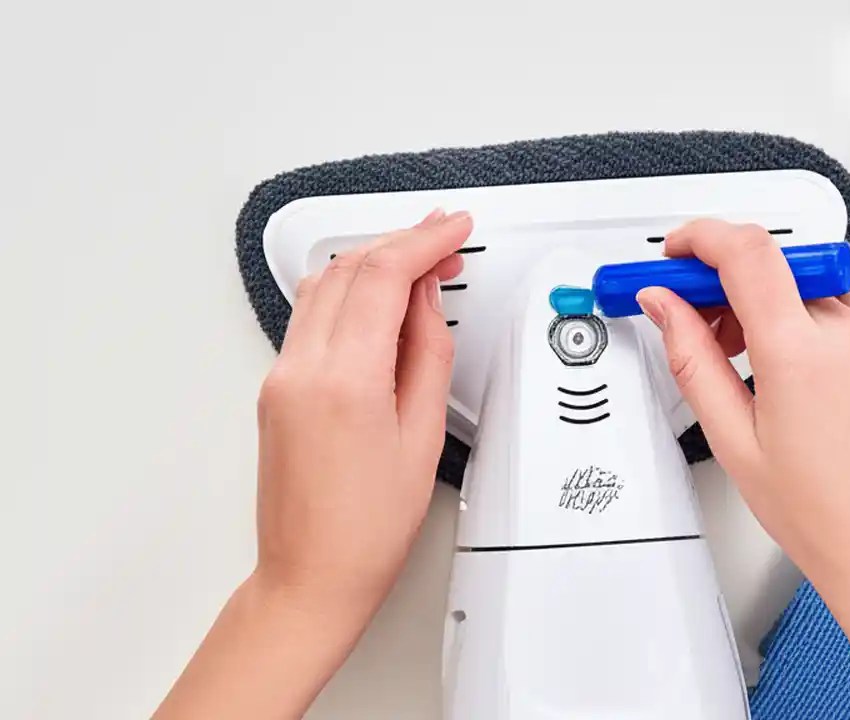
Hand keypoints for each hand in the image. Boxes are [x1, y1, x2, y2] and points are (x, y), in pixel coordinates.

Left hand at [254, 209, 470, 615]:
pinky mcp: (275, 388)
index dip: (423, 240)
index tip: (453, 227)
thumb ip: (427, 355)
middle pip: (349, 269)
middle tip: (445, 242)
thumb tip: (426, 302)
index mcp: (344, 381)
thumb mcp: (423, 436)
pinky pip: (311, 316)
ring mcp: (280, 377)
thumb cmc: (367, 529)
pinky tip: (380, 299)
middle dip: (400, 244)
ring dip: (372, 262)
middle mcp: (301, 370)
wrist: (311, 575)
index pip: (383, 277)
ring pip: (323, 285)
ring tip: (419, 265)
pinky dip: (348, 292)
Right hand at [636, 219, 849, 719]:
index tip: (674, 253)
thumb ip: (692, 359)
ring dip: (765, 300)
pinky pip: (840, 309)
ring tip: (742, 357)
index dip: (699, 237)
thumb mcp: (734, 440)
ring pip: (807, 284)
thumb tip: (664, 307)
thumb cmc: (824, 516)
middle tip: (695, 318)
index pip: (745, 250)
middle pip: (774, 263)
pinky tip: (785, 369)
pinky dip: (803, 319)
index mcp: (802, 353)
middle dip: (724, 279)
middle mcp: (849, 334)